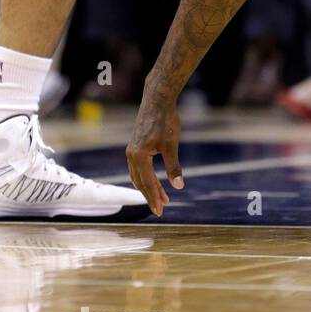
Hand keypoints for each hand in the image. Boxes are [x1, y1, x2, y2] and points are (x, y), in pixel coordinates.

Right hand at [126, 87, 183, 217]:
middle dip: (151, 195)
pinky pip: (136, 167)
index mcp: (139, 157)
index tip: (160, 211)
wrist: (157, 99)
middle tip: (162, 208)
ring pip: (138, 175)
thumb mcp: (171, 145)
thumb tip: (179, 186)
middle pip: (141, 182)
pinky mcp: (135, 145)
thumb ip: (173, 166)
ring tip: (161, 196)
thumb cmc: (165, 120)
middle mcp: (131, 156)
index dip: (154, 198)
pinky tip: (149, 179)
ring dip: (148, 186)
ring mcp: (131, 150)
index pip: (147, 184)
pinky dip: (143, 176)